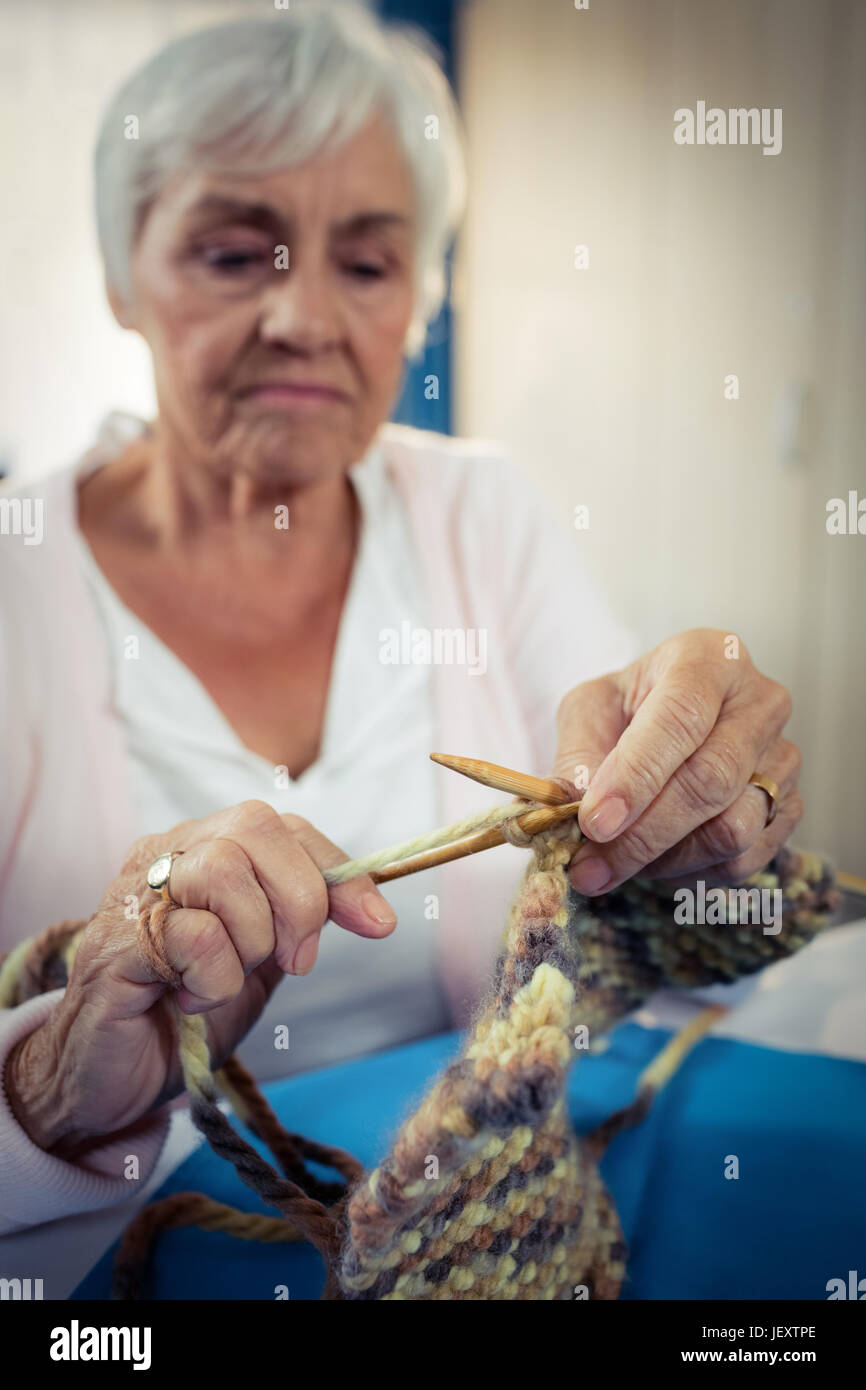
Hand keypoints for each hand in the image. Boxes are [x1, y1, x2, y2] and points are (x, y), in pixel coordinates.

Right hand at [6, 800, 395, 1156]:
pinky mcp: (118, 942)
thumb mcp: (262, 959)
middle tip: (291, 963)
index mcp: (203, 846)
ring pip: (223, 871)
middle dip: (299, 900)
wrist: (111, 1080)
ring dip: (251, 940)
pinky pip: (196, 937)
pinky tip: (190, 1001)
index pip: (285, 826)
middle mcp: (165, 853)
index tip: (378, 924)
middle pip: (257, 828)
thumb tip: (374, 908)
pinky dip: (215, 981)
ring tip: (225, 980)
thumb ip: (304, 921)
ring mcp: (135, 892)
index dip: (339, 870)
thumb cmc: (184, 1012)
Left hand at [552, 628, 802, 895]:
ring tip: (613, 862)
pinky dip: (688, 873)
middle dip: (642, 834)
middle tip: (587, 865)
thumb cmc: (628, 711)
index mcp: (709, 659)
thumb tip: (569, 811)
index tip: (594, 822)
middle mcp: (760, 702)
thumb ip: (577, 758)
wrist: (668, 728)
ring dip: (662, 859)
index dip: (637, 775)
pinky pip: (742, 860)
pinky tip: (653, 862)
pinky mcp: (791, 807)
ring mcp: (783, 757)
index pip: (681, 717)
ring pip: (731, 829)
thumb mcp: (588, 714)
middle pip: (710, 780)